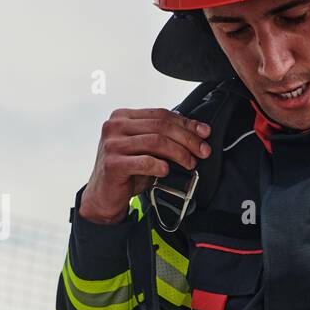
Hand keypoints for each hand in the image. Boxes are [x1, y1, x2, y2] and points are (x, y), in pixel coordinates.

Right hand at [79, 108, 211, 223]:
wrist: (104, 196)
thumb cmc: (127, 171)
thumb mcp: (146, 150)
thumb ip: (164, 138)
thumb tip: (198, 133)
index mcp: (123, 117)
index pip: (161, 114)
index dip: (186, 123)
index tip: (204, 133)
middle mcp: (115, 126)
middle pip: (160, 126)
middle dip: (187, 139)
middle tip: (202, 151)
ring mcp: (112, 144)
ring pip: (155, 141)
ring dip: (179, 152)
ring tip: (190, 162)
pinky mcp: (112, 163)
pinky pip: (143, 161)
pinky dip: (159, 165)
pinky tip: (167, 170)